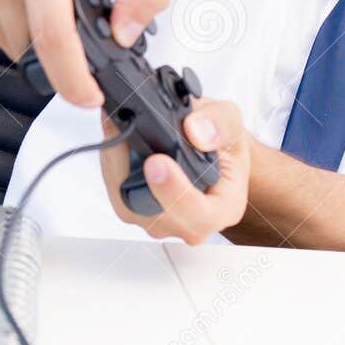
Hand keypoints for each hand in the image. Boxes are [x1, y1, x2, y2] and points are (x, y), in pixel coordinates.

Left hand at [101, 99, 250, 243]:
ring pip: (125, 199)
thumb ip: (221, 122)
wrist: (211, 150)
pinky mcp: (133, 211)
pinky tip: (117, 137)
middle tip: (121, 125)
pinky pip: (115, 191)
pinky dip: (112, 161)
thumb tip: (196, 132)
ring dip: (116, 160)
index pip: (198, 214)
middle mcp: (188, 224)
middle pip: (151, 209)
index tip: (156, 161)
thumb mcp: (232, 120)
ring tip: (120, 121)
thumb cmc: (223, 143)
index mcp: (223, 209)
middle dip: (130, 167)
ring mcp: (158, 221)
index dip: (174, 191)